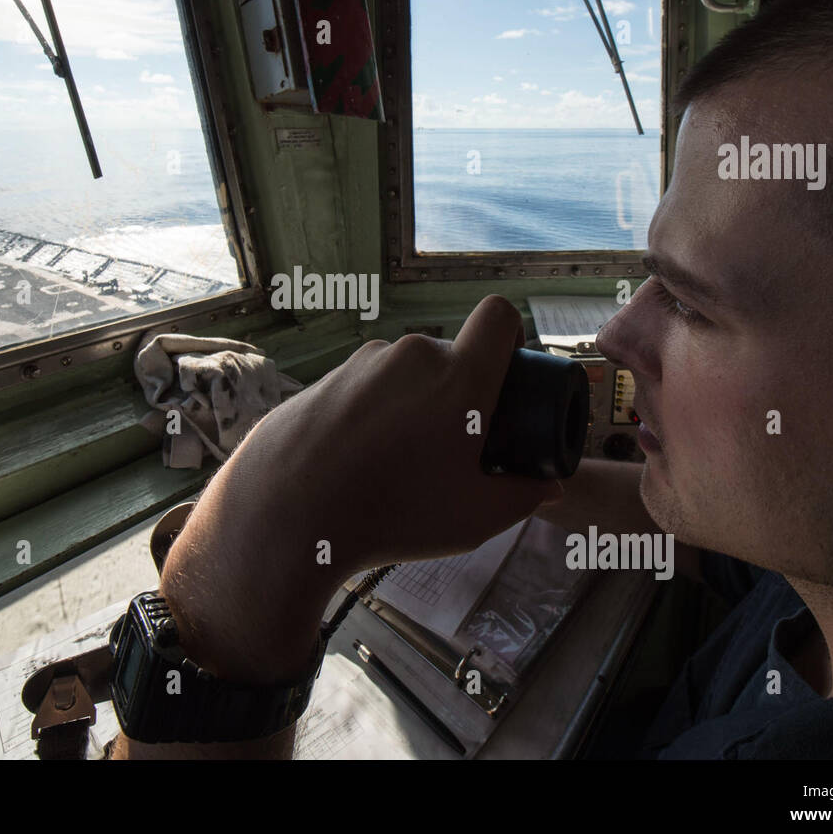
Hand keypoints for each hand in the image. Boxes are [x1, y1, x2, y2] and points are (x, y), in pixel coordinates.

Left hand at [158, 295, 563, 684]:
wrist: (284, 513)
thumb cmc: (390, 515)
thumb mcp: (474, 518)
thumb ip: (522, 496)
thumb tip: (547, 486)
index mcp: (458, 377)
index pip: (498, 316)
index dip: (508, 337)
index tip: (502, 375)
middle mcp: (410, 355)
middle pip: (448, 355)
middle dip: (455, 392)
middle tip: (449, 446)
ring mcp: (360, 363)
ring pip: (401, 374)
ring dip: (409, 406)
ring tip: (395, 464)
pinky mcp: (322, 379)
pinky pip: (362, 389)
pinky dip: (368, 416)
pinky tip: (354, 464)